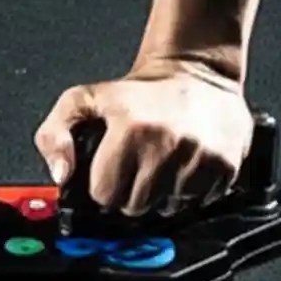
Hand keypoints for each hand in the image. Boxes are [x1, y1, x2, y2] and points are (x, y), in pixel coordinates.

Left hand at [34, 61, 253, 216]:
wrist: (195, 71)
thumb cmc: (136, 92)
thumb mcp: (82, 100)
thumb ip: (54, 135)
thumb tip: (62, 175)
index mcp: (129, 128)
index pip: (105, 194)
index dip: (103, 187)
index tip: (110, 172)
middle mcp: (167, 144)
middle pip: (136, 206)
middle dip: (130, 194)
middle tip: (136, 168)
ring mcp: (200, 157)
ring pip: (169, 209)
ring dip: (162, 195)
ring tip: (162, 165)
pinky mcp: (226, 165)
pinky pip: (201, 203)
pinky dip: (191, 193)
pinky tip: (186, 166)